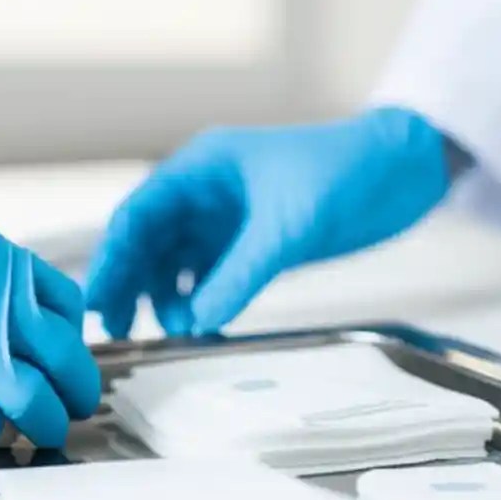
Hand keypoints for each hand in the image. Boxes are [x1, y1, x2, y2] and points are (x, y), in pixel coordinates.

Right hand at [84, 107, 458, 338]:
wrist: (402, 170)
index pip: (139, 214)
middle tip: (117, 329)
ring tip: (174, 331)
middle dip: (131, 284)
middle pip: (149, 241)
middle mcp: (207, 192)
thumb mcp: (288, 227)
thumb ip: (240, 275)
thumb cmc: (344, 175)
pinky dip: (201, 300)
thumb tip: (197, 322)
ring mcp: (229, 219)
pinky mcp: (254, 242)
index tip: (98, 300)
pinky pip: (211, 275)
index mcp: (202, 168)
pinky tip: (203, 323)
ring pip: (177, 262)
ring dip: (168, 296)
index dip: (113, 259)